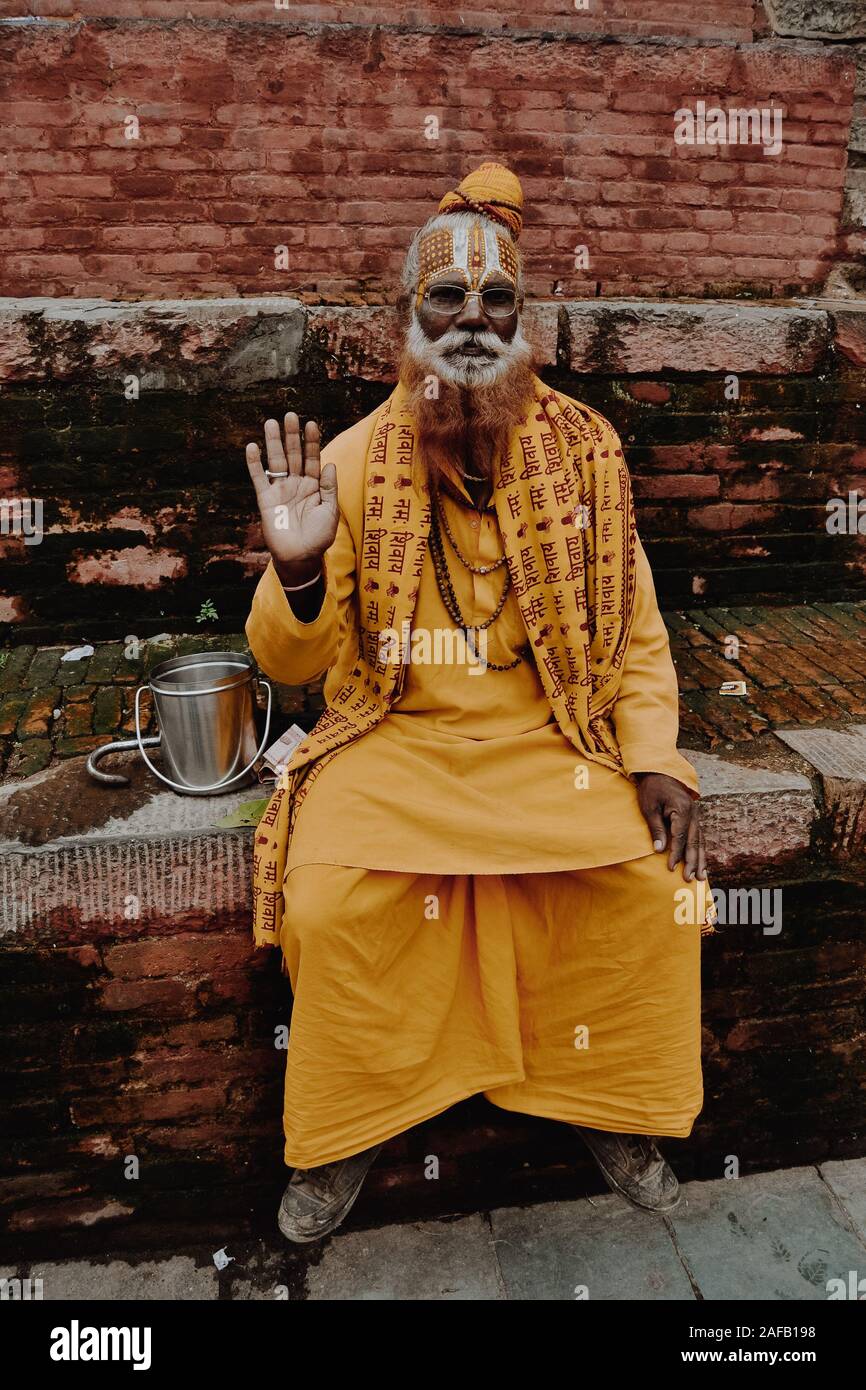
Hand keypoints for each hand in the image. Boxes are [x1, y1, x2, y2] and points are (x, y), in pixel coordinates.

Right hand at [245, 413, 337, 576]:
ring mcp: (280, 490)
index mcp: (314, 485)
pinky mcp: (266, 500)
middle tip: (290, 415)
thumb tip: (329, 463)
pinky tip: (252, 447)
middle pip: (294, 454)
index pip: (313, 458)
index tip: (311, 424)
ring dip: (273, 442)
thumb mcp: (330, 512)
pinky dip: (254, 464)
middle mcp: (296, 484)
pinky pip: (259, 478)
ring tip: (271, 422)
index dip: (312, 442)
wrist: (300, 558)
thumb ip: (329, 488)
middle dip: (292, 436)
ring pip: (276, 461)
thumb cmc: (319, 537)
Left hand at [635, 772, 706, 880]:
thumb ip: (656, 828)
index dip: (676, 854)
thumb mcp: (649, 808)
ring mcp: (695, 815)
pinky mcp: (694, 818)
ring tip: (701, 878)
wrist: (658, 773)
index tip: (671, 868)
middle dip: (693, 862)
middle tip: (690, 879)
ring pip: (701, 841)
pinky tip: (702, 864)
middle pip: (694, 841)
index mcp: (682, 809)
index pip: (680, 836)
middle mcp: (693, 813)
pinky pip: (700, 837)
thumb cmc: (651, 790)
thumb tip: (660, 850)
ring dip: (701, 860)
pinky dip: (701, 851)